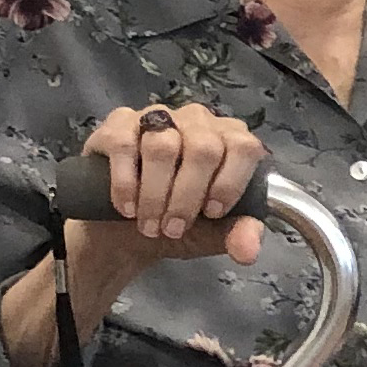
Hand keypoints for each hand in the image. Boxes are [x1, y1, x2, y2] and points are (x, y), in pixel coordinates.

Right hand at [77, 102, 268, 273]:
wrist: (123, 230)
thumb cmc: (176, 222)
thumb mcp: (210, 234)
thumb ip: (235, 235)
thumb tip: (249, 250)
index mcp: (230, 140)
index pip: (244, 147)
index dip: (230, 182)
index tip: (212, 213)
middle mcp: (198, 121)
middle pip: (204, 148)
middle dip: (187, 197)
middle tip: (173, 229)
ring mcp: (157, 117)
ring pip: (163, 147)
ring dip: (155, 195)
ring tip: (149, 225)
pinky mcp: (118, 123)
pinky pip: (124, 145)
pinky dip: (125, 183)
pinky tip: (127, 207)